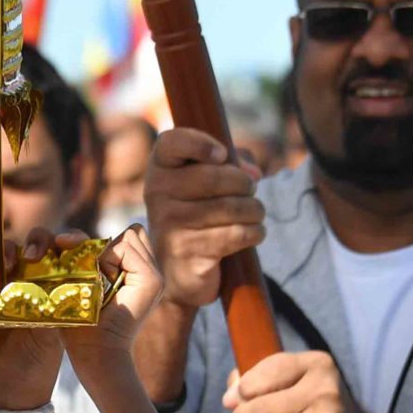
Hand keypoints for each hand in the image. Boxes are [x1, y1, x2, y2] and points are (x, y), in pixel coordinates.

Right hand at [0, 229, 77, 407]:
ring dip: (3, 251)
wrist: (3, 394)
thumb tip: (61, 281)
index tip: (66, 242)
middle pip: (32, 246)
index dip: (66, 241)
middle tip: (34, 256)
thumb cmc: (36, 366)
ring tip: (6, 264)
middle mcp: (28, 284)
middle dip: (36, 242)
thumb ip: (55, 308)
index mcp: (54, 291)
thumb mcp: (53, 336)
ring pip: (1, 254)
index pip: (62, 254)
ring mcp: (0, 288)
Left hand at [61, 224, 162, 375]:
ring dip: (106, 256)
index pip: (129, 237)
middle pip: (132, 233)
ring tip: (102, 285)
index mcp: (138, 274)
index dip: (107, 245)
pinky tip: (105, 284)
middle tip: (98, 281)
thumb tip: (67, 237)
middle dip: (108, 248)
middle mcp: (150, 273)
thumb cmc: (81, 324)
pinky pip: (126, 247)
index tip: (88, 265)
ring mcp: (155, 276)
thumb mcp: (82, 283)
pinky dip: (108, 260)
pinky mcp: (153, 280)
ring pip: (129, 236)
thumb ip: (85, 257)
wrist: (94, 351)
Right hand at [142, 128, 263, 312]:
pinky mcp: (186, 251)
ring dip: (255, 210)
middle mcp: (157, 194)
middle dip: (245, 184)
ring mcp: (169, 224)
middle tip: (250, 191)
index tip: (222, 155)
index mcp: (160, 170)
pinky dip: (255, 232)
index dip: (200, 143)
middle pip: (215, 177)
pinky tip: (253, 233)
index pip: (172, 142)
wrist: (177, 270)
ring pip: (232, 207)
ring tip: (254, 213)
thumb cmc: (197, 215)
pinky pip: (236, 234)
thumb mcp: (207, 183)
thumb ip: (231, 164)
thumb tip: (252, 173)